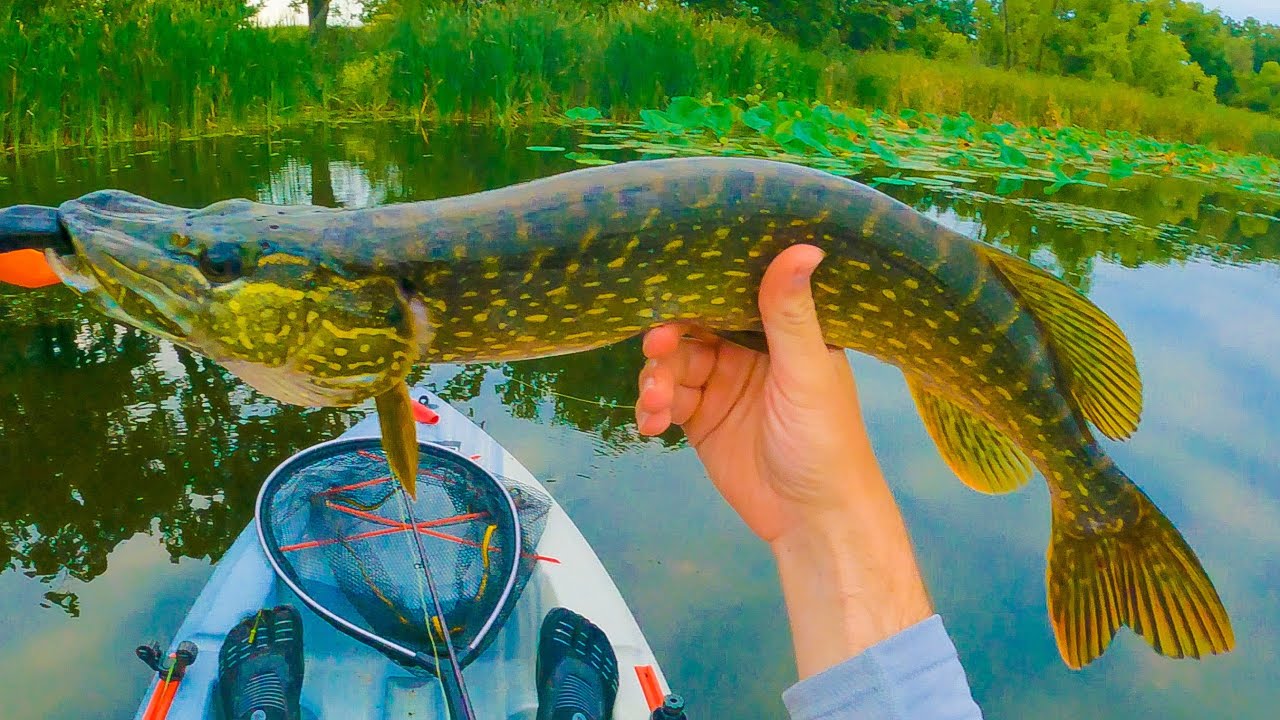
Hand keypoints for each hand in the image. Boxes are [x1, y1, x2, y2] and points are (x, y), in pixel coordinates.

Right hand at [635, 244, 933, 675]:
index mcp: (782, 331)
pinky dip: (651, 409)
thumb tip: (804, 244)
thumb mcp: (806, 371)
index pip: (732, 295)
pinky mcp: (701, 421)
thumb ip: (790, 312)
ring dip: (656, 379)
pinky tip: (650, 425)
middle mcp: (749, 352)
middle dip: (668, 339)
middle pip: (693, 328)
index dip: (699, 292)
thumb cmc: (825, 439)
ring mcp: (722, 386)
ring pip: (673, 365)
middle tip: (657, 350)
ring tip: (656, 404)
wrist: (813, 519)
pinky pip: (664, 402)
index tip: (673, 294)